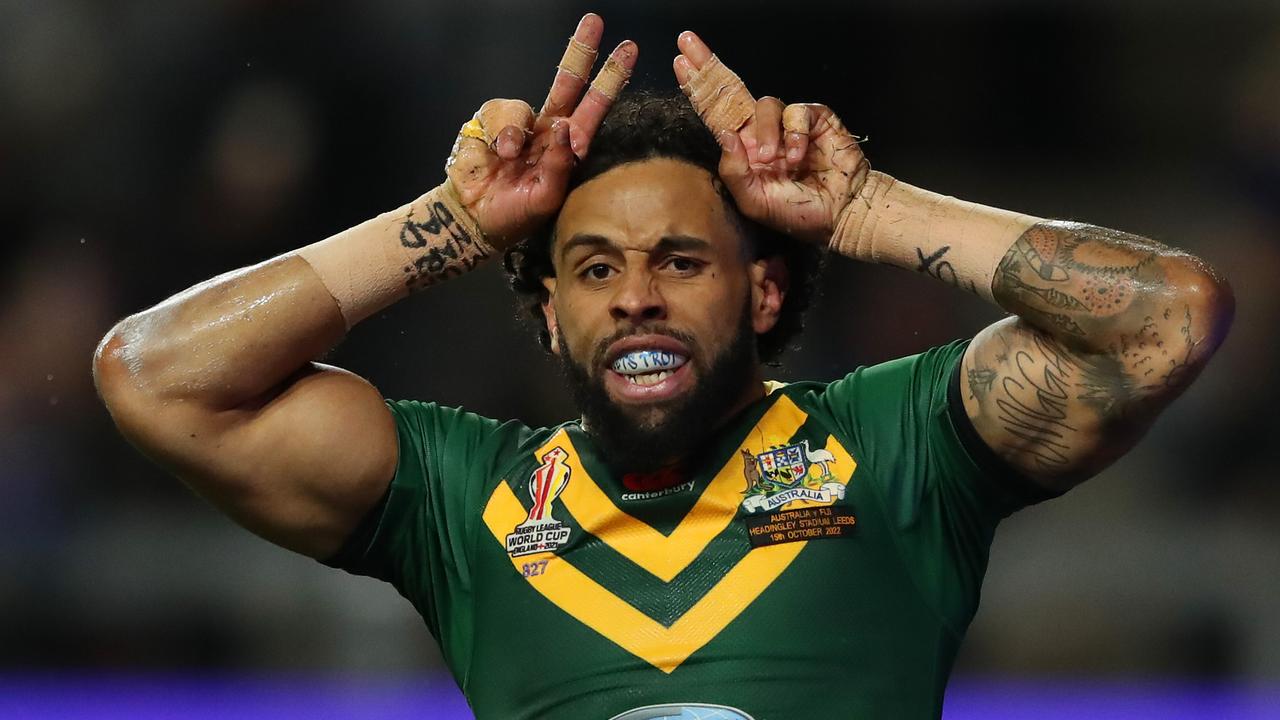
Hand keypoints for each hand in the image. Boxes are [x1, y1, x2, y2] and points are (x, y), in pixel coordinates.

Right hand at [446, 14, 636, 247]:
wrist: (475, 218)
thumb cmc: (516, 214)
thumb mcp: (546, 198)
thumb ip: (560, 166)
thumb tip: (566, 130)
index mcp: (567, 147)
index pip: (593, 109)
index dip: (609, 80)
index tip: (627, 51)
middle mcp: (546, 129)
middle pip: (566, 83)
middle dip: (581, 52)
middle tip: (594, 22)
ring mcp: (519, 124)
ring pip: (523, 105)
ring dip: (516, 131)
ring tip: (510, 156)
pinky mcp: (490, 122)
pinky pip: (498, 113)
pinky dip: (498, 132)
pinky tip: (497, 153)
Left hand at [673, 32, 867, 243]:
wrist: (840, 212)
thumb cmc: (797, 212)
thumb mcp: (754, 201)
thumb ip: (734, 170)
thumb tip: (723, 133)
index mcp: (744, 150)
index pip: (715, 114)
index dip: (699, 89)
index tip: (680, 64)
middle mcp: (762, 132)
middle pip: (732, 92)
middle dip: (710, 67)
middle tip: (688, 42)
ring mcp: (787, 124)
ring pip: (765, 104)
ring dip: (767, 132)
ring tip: (775, 159)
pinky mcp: (813, 119)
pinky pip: (797, 112)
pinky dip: (796, 134)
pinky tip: (800, 156)